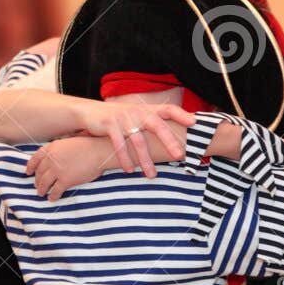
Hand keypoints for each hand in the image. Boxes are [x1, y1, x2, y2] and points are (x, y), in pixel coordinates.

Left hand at [27, 136, 121, 199]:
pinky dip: (52, 196)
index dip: (30, 167)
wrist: (99, 151)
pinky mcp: (66, 180)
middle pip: (39, 172)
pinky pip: (55, 191)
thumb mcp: (68, 142)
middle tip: (37, 186)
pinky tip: (52, 199)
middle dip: (37, 180)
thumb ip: (59, 149)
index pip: (35, 159)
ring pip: (44, 183)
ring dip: (41, 190)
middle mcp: (51, 159)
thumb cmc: (88, 146)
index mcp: (51, 148)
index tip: (28, 172)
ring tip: (41, 194)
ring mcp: (57, 170)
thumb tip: (55, 157)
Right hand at [77, 103, 193, 175]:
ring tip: (151, 176)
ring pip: (138, 140)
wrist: (89, 112)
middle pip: (157, 125)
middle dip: (168, 141)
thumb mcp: (136, 117)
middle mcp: (137, 111)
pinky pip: (119, 144)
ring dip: (145, 159)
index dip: (181, 114)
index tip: (194, 123)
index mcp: (147, 110)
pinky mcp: (109, 124)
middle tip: (179, 156)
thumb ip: (153, 123)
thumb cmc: (119, 119)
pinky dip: (125, 159)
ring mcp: (123, 117)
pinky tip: (130, 170)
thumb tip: (176, 140)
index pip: (168, 109)